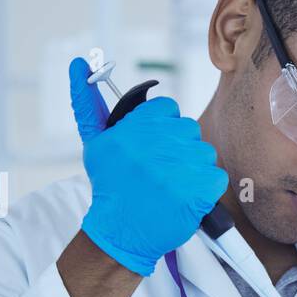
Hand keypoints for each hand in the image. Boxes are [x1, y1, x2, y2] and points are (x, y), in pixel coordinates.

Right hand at [69, 57, 227, 276]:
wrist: (121, 232)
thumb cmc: (110, 186)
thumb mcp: (96, 142)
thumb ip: (89, 102)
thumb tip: (80, 64)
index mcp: (136, 127)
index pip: (168, 110)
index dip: (162, 131)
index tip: (151, 150)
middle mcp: (158, 143)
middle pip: (188, 130)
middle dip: (177, 149)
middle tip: (159, 172)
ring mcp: (181, 167)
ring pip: (204, 153)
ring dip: (192, 170)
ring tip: (170, 187)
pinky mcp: (200, 190)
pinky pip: (215, 177)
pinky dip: (205, 190)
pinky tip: (184, 199)